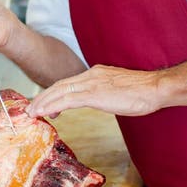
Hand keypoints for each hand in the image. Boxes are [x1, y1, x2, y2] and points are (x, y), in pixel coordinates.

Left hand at [26, 65, 163, 118]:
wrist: (155, 88)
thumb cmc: (143, 92)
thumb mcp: (118, 90)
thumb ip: (105, 92)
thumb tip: (100, 99)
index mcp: (96, 73)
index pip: (68, 83)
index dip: (53, 93)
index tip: (44, 103)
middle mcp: (90, 75)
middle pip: (59, 85)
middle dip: (42, 97)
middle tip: (30, 109)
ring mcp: (91, 83)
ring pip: (59, 91)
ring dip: (42, 102)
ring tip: (31, 112)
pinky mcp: (94, 94)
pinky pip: (67, 100)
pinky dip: (51, 106)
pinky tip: (43, 113)